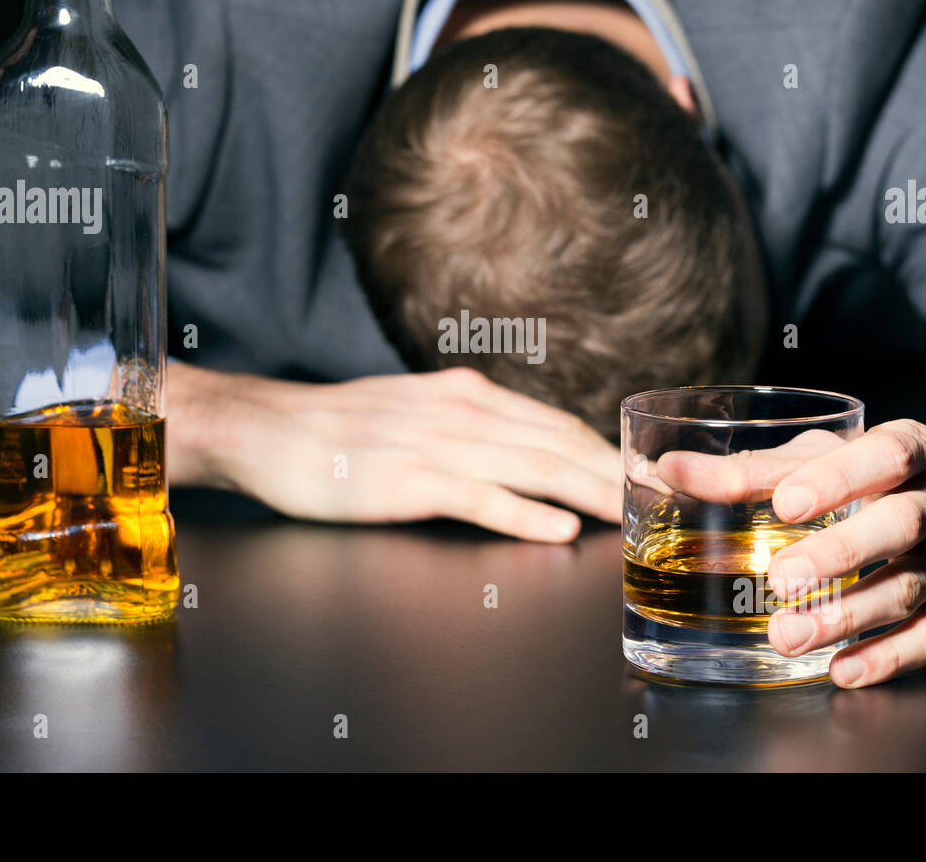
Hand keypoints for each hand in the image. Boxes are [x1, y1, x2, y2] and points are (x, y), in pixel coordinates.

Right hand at [167, 362, 620, 542]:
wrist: (268, 429)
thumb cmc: (340, 429)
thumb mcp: (416, 411)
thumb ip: (470, 427)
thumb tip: (523, 450)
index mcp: (466, 395)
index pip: (554, 424)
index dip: (604, 450)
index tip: (641, 474)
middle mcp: (461, 411)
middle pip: (557, 444)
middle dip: (613, 472)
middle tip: (658, 500)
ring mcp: (435, 445)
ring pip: (531, 468)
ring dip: (587, 491)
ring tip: (630, 516)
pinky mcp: (407, 481)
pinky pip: (478, 498)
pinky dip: (522, 513)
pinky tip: (555, 529)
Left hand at [659, 415, 925, 686]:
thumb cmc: (907, 477)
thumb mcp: (848, 455)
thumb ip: (763, 465)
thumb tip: (671, 469)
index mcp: (913, 452)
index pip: (882, 455)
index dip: (836, 477)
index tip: (786, 499)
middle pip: (899, 525)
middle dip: (841, 551)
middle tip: (782, 576)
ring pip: (907, 589)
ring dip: (847, 615)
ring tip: (786, 633)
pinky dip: (887, 657)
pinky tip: (843, 668)